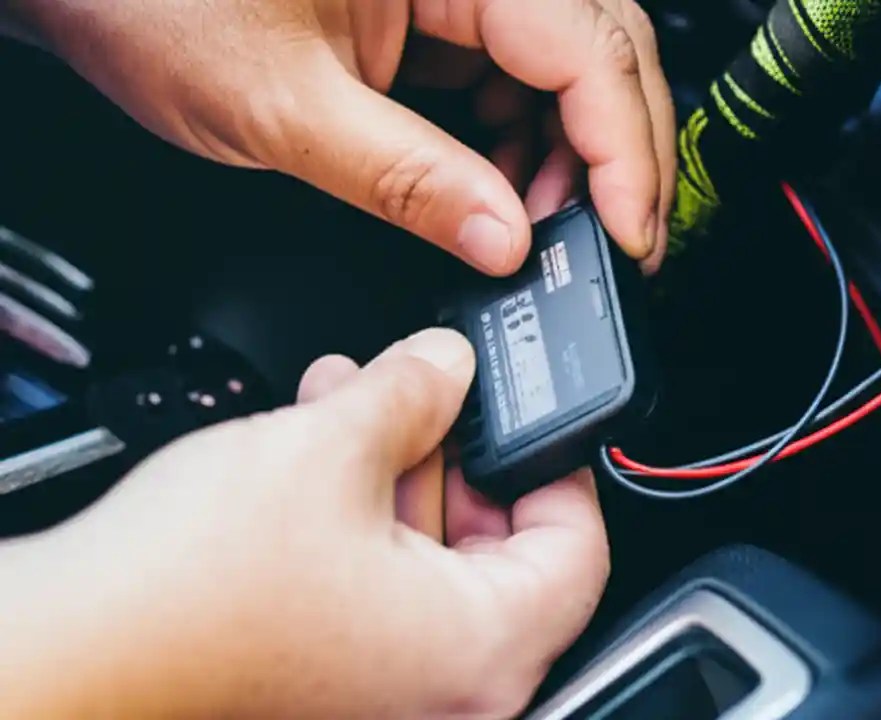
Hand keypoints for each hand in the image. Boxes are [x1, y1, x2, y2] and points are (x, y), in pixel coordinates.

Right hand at [0, 329, 609, 718]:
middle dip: (459, 451)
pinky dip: (366, 510)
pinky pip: (383, 580)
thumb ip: (418, 389)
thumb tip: (451, 364)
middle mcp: (446, 686)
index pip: (579, 550)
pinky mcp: (332, 669)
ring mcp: (386, 685)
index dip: (559, 464)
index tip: (534, 413)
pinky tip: (329, 441)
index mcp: (482, 650)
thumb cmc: (188, 592)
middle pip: (504, 548)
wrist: (69, 649)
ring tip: (365, 397)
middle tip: (439, 392)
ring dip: (402, 465)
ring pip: (434, 557)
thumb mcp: (333, 444)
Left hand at [21, 0, 674, 272]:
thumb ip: (407, 180)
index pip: (589, 48)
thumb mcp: (285, 110)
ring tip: (542, 230)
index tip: (631, 234)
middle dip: (616, 155)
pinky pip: (510, 77)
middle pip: (601, 49)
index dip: (624, 152)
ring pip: (564, 69)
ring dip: (570, 156)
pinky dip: (521, 144)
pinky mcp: (432, 16)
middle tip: (615, 243)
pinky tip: (503, 193)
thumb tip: (502, 240)